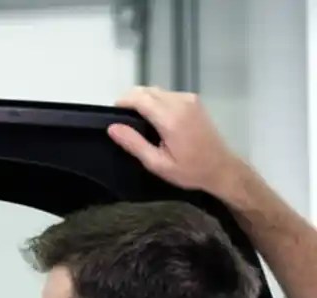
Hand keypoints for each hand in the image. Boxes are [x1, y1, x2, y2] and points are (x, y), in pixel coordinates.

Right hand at [108, 86, 244, 197]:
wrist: (222, 167)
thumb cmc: (190, 170)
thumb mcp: (157, 164)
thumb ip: (134, 143)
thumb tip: (112, 127)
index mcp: (171, 119)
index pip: (139, 98)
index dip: (122, 103)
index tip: (112, 115)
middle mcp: (181, 103)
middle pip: (147, 90)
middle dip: (131, 100)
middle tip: (123, 121)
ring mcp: (189, 99)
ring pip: (156, 91)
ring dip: (143, 100)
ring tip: (138, 121)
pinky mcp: (194, 101)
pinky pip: (167, 94)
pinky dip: (156, 101)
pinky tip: (155, 119)